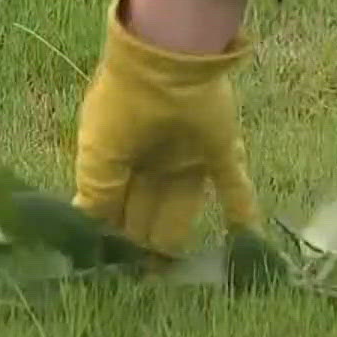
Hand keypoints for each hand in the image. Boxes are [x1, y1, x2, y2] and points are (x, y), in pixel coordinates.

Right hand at [70, 0, 262, 257]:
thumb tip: (88, 234)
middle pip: (144, 209)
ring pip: (180, 205)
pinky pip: (233, 187)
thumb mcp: (99, 154)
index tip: (109, 268)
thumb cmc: (123, 105)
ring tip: (175, 270)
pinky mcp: (221, 149)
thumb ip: (97, 196)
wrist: (166, 59)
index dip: (109, 235)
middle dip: (140, 241)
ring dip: (176, 234)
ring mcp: (186, 154)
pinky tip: (248, 243)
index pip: (111, 205)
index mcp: (114, 156)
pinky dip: (242, 214)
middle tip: (141, 278)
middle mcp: (149, 159)